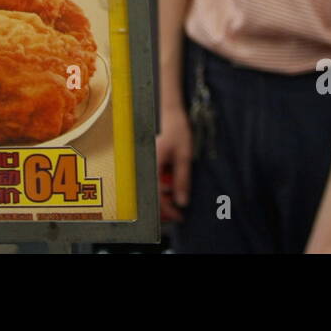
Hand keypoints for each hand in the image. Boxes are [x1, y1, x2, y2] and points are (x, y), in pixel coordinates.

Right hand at [156, 104, 191, 222]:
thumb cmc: (177, 132)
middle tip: (179, 213)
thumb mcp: (184, 157)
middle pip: (152, 195)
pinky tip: (172, 186)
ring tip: (178, 198)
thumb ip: (182, 180)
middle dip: (165, 206)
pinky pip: (154, 180)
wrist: (171, 114)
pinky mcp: (150, 162)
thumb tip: (182, 202)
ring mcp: (147, 164)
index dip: (167, 210)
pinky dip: (164, 187)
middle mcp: (146, 166)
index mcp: (152, 166)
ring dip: (165, 197)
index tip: (179, 216)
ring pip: (153, 188)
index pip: (156, 196)